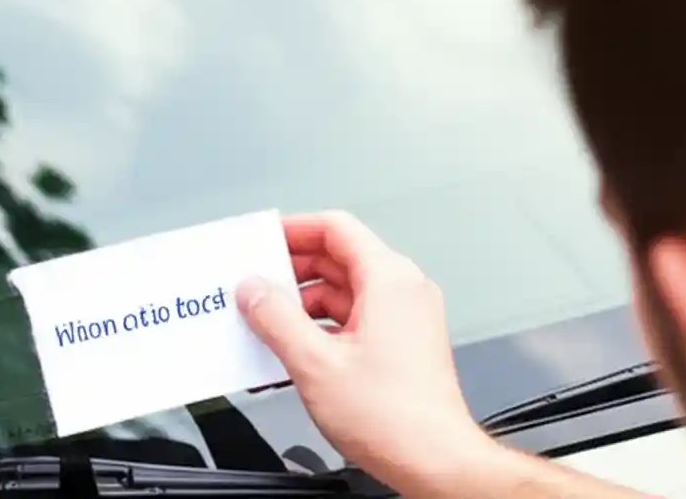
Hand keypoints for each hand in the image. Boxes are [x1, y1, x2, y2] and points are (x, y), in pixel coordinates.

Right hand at [235, 211, 497, 493]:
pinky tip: (291, 350)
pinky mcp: (403, 341)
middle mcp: (404, 290)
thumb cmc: (394, 416)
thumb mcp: (315, 363)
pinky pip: (356, 317)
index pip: (337, 228)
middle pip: (339, 258)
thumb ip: (276, 319)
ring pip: (346, 290)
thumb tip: (253, 290)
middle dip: (292, 271)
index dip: (294, 229)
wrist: (433, 457)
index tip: (262, 240)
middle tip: (252, 285)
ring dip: (303, 304)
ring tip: (263, 323)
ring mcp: (406, 315)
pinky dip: (323, 327)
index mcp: (389, 280)